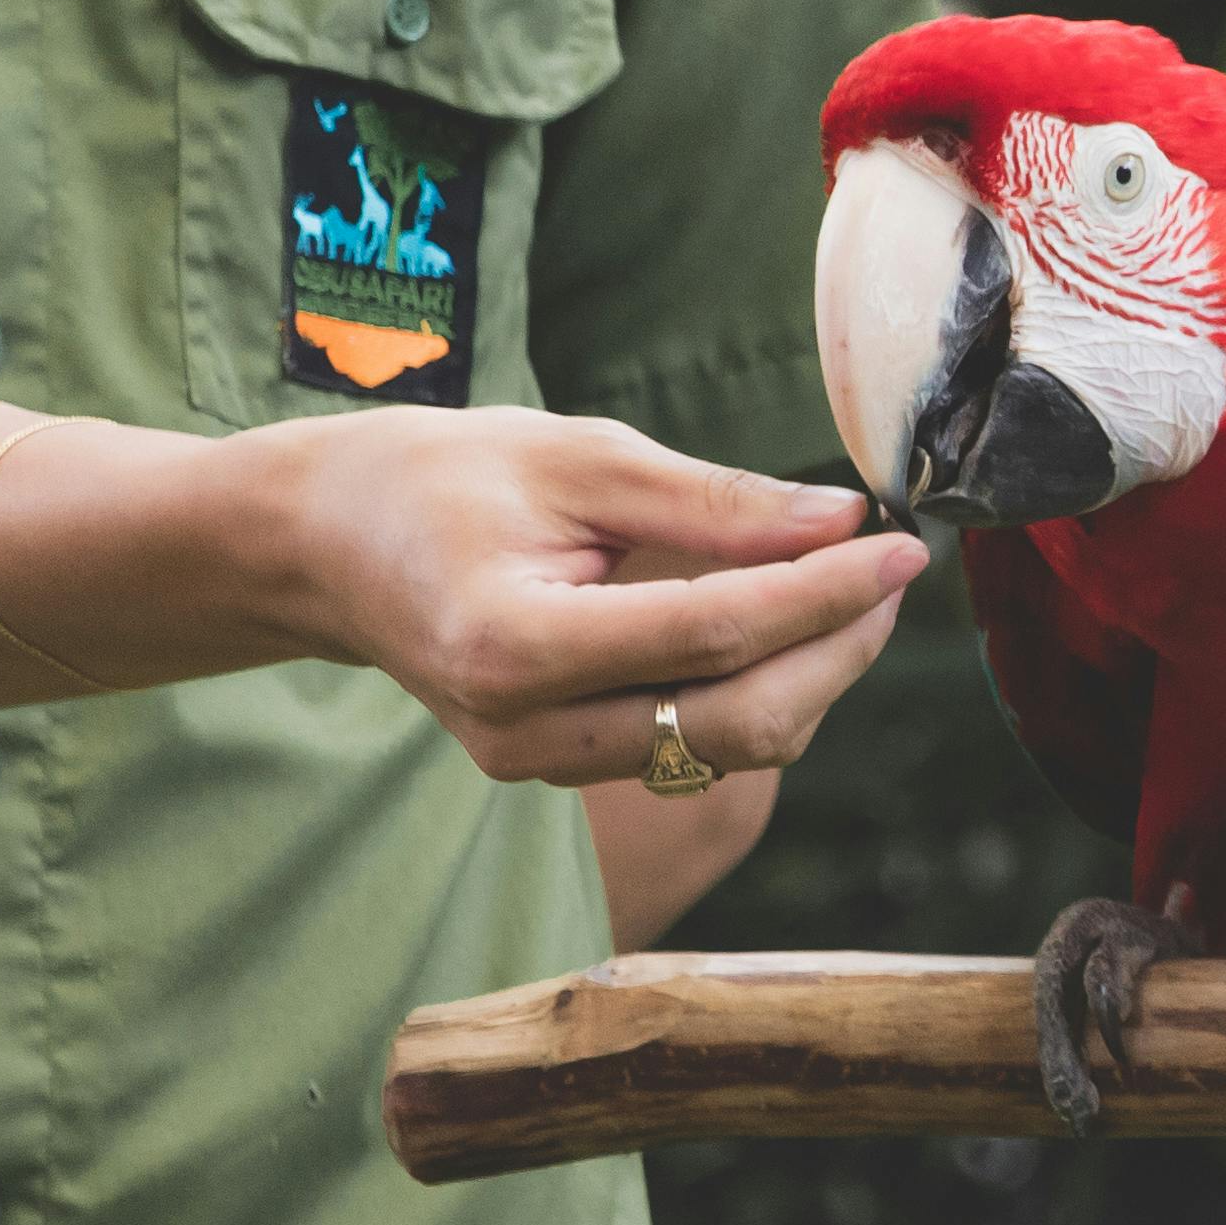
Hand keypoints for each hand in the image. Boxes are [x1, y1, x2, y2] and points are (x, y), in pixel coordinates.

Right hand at [253, 409, 923, 786]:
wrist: (324, 545)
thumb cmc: (437, 478)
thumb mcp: (574, 457)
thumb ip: (710, 502)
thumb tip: (839, 522)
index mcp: (513, 643)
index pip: (712, 636)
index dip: (823, 595)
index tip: (901, 546)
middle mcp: (524, 727)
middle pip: (736, 720)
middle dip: (836, 648)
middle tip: (892, 569)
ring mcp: (537, 762)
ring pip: (725, 748)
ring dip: (810, 677)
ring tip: (852, 588)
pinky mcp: (556, 767)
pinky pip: (689, 746)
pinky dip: (757, 691)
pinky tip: (786, 623)